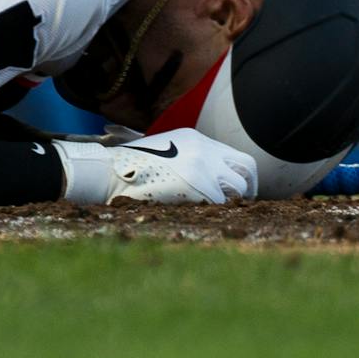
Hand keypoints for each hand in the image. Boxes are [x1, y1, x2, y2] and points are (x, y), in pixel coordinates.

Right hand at [56, 127, 257, 204]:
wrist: (109, 172)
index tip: (235, 191)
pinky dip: (217, 213)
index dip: (238, 175)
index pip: (232, 155)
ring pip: (238, 188)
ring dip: (232, 204)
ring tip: (220, 215)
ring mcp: (203, 166)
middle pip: (247, 167)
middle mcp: (204, 149)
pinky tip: (205, 219)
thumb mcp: (161, 152)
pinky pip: (221, 204)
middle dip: (249, 188)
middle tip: (243, 205)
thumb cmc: (128, 168)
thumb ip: (182, 158)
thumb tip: (193, 176)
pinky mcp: (197, 184)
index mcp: (195, 139)